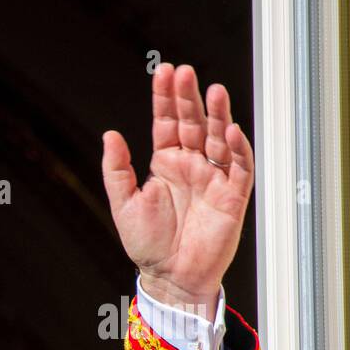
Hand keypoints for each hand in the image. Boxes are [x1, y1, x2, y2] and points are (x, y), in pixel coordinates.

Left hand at [102, 62, 253, 314]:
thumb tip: (110, 135)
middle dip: (190, 98)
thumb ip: (117, 170)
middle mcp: (191, 165)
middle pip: (193, 123)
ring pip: (219, 138)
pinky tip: (230, 130)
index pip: (167, 123)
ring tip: (214, 90)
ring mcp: (214, 178)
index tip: (164, 73)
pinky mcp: (232, 195)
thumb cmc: (148, 244)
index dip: (166, 99)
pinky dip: (237, 148)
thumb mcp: (123, 204)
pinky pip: (239, 166)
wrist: (169, 276)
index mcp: (166, 164)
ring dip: (218, 115)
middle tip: (186, 72)